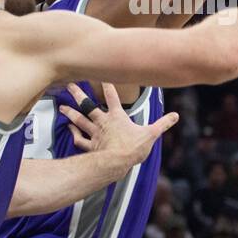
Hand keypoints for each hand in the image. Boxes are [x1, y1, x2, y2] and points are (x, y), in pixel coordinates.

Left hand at [59, 82, 179, 172]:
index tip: (101, 75)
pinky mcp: (91, 146)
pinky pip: (79, 139)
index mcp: (117, 117)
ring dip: (71, 113)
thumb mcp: (151, 134)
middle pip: (89, 105)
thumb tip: (176, 116)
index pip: (113, 97)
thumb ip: (163, 124)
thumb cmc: (133, 148)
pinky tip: (69, 129)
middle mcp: (103, 122)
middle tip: (70, 85)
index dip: (107, 85)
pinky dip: (73, 133)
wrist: (117, 162)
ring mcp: (95, 134)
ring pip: (80, 120)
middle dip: (79, 95)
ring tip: (62, 106)